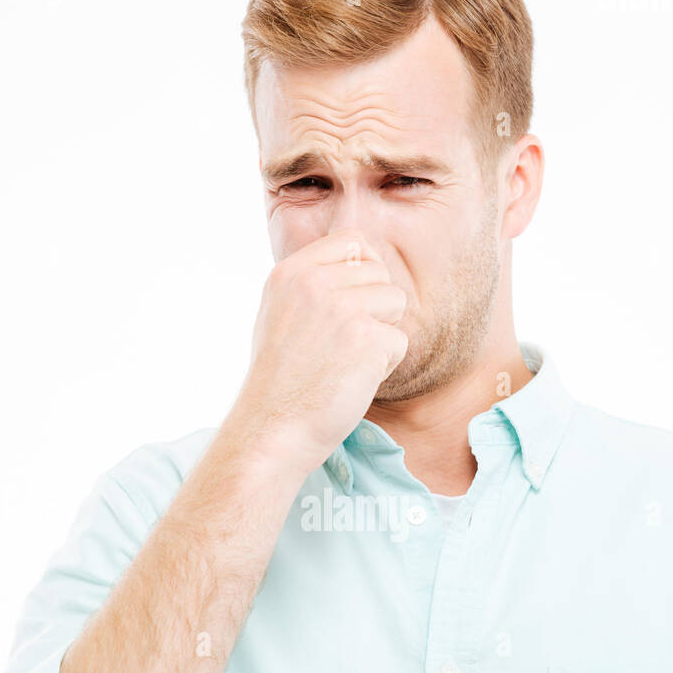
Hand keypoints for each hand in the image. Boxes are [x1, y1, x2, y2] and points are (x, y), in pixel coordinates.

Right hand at [232, 229, 407, 474]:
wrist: (271, 430)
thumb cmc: (279, 383)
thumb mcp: (279, 315)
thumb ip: (313, 285)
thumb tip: (361, 263)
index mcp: (290, 272)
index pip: (352, 241)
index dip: (364, 270)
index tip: (353, 303)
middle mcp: (314, 283)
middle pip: (380, 273)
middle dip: (375, 308)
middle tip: (346, 345)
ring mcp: (341, 309)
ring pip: (396, 302)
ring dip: (382, 335)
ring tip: (349, 362)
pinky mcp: (366, 340)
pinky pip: (400, 341)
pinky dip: (384, 366)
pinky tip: (353, 381)